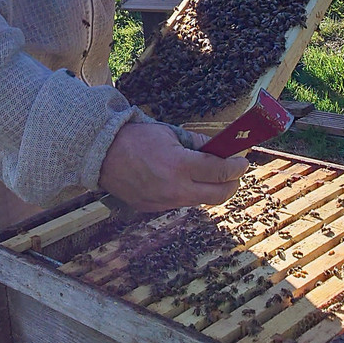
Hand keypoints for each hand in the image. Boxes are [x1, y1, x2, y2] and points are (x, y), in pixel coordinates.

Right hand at [98, 121, 247, 212]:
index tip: (242, 162)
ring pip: (200, 201)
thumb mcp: (169, 133)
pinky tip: (183, 180)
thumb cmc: (134, 139)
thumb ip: (197, 144)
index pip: (220, 171)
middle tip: (234, 173)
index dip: (236, 167)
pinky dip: (188, 193)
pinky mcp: (153, 208)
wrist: (101, 154)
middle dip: (232, 184)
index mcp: (179, 165)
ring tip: (209, 175)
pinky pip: (180, 203)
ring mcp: (164, 202)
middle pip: (218, 195)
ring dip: (210, 189)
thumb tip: (219, 149)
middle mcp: (174, 188)